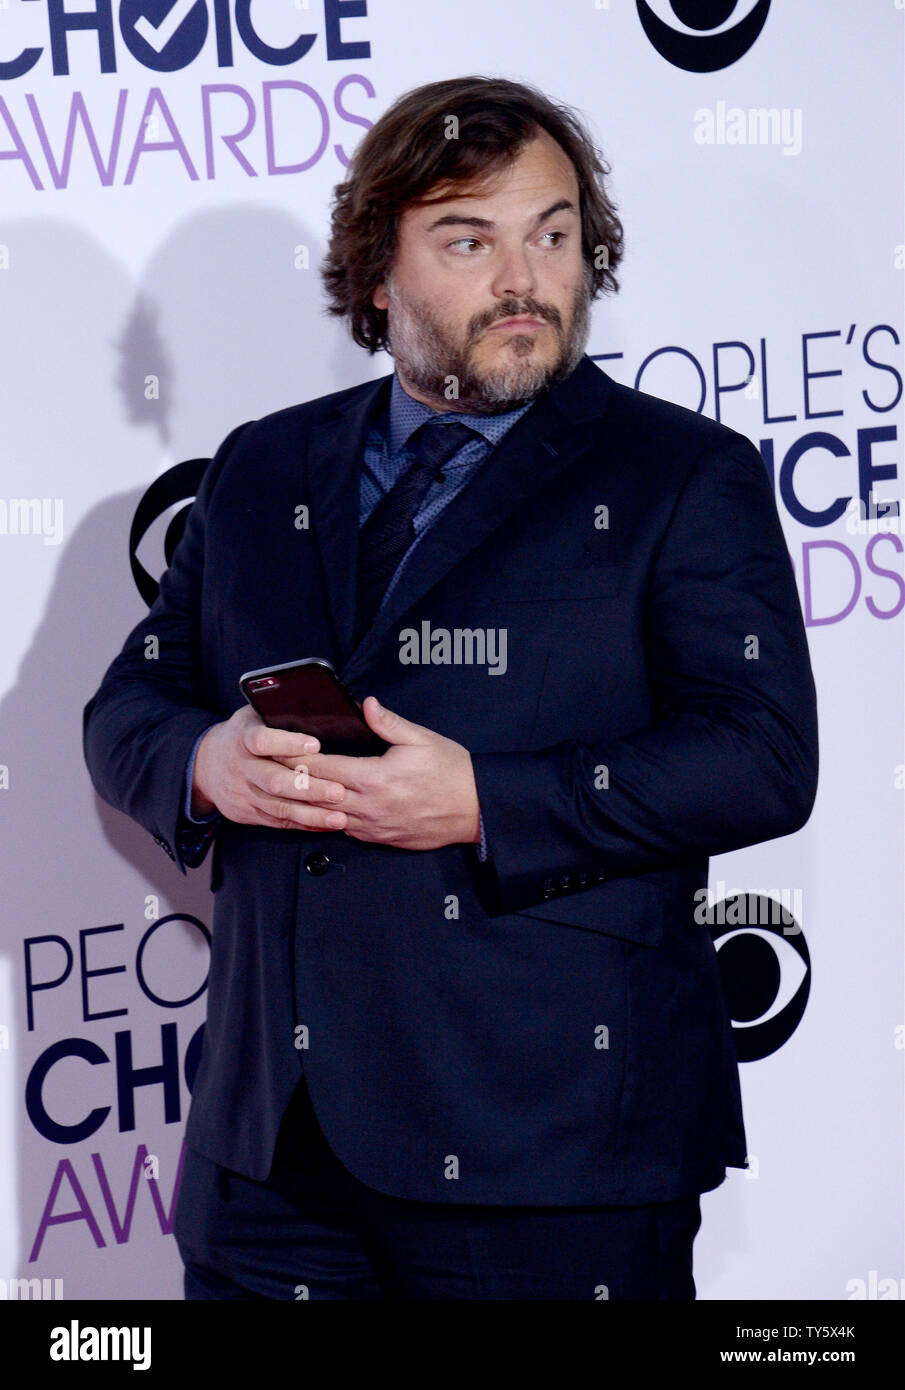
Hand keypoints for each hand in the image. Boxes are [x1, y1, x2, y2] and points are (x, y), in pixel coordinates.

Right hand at [190, 705, 349, 830]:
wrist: (205, 766)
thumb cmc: (243, 735)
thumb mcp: (253, 716)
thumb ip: (278, 713)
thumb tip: (322, 704)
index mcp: (243, 738)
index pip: (262, 741)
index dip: (287, 743)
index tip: (316, 744)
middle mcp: (241, 768)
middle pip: (274, 781)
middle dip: (309, 788)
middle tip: (339, 791)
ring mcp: (243, 793)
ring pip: (279, 807)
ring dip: (312, 814)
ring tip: (340, 816)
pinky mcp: (247, 814)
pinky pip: (279, 822)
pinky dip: (305, 824)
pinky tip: (327, 823)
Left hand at [274, 696, 480, 850]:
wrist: (476, 811)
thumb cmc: (451, 772)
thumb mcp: (422, 739)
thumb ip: (389, 723)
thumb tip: (365, 704)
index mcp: (375, 779)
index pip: (323, 767)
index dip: (295, 757)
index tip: (275, 748)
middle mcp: (369, 807)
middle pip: (317, 794)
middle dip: (292, 780)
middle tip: (269, 767)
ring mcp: (373, 827)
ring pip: (326, 817)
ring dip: (307, 803)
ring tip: (287, 788)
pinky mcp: (380, 840)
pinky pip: (345, 829)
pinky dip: (328, 818)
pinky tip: (319, 808)